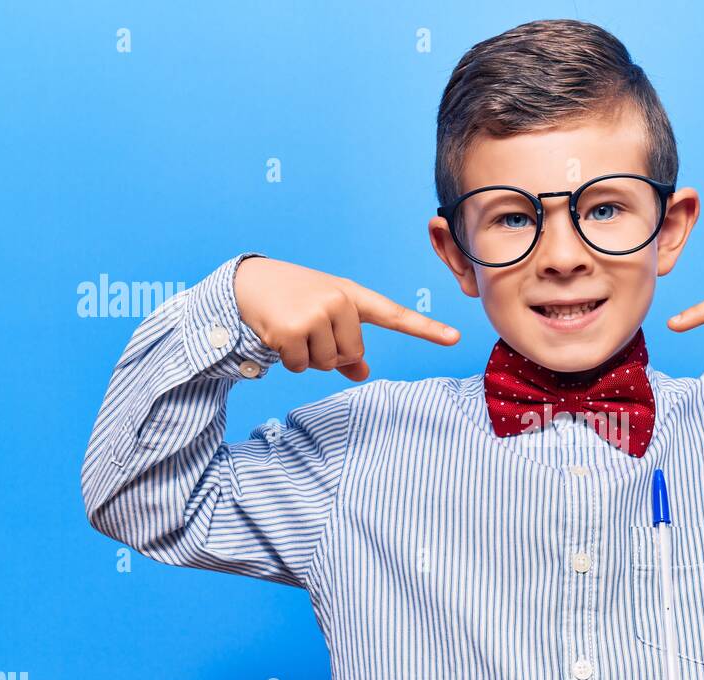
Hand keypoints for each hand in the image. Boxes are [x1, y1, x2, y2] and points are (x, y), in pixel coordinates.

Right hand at [234, 257, 459, 381]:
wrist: (248, 281)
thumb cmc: (293, 299)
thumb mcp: (326, 315)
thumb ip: (347, 345)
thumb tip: (362, 374)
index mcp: (353, 296)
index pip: (395, 315)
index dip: (426, 330)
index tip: (455, 338)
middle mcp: (339, 301)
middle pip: (352, 355)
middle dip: (330, 353)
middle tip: (308, 329)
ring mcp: (316, 313)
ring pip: (328, 364)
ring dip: (308, 357)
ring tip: (292, 329)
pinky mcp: (292, 329)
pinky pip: (302, 367)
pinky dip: (289, 360)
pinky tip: (278, 335)